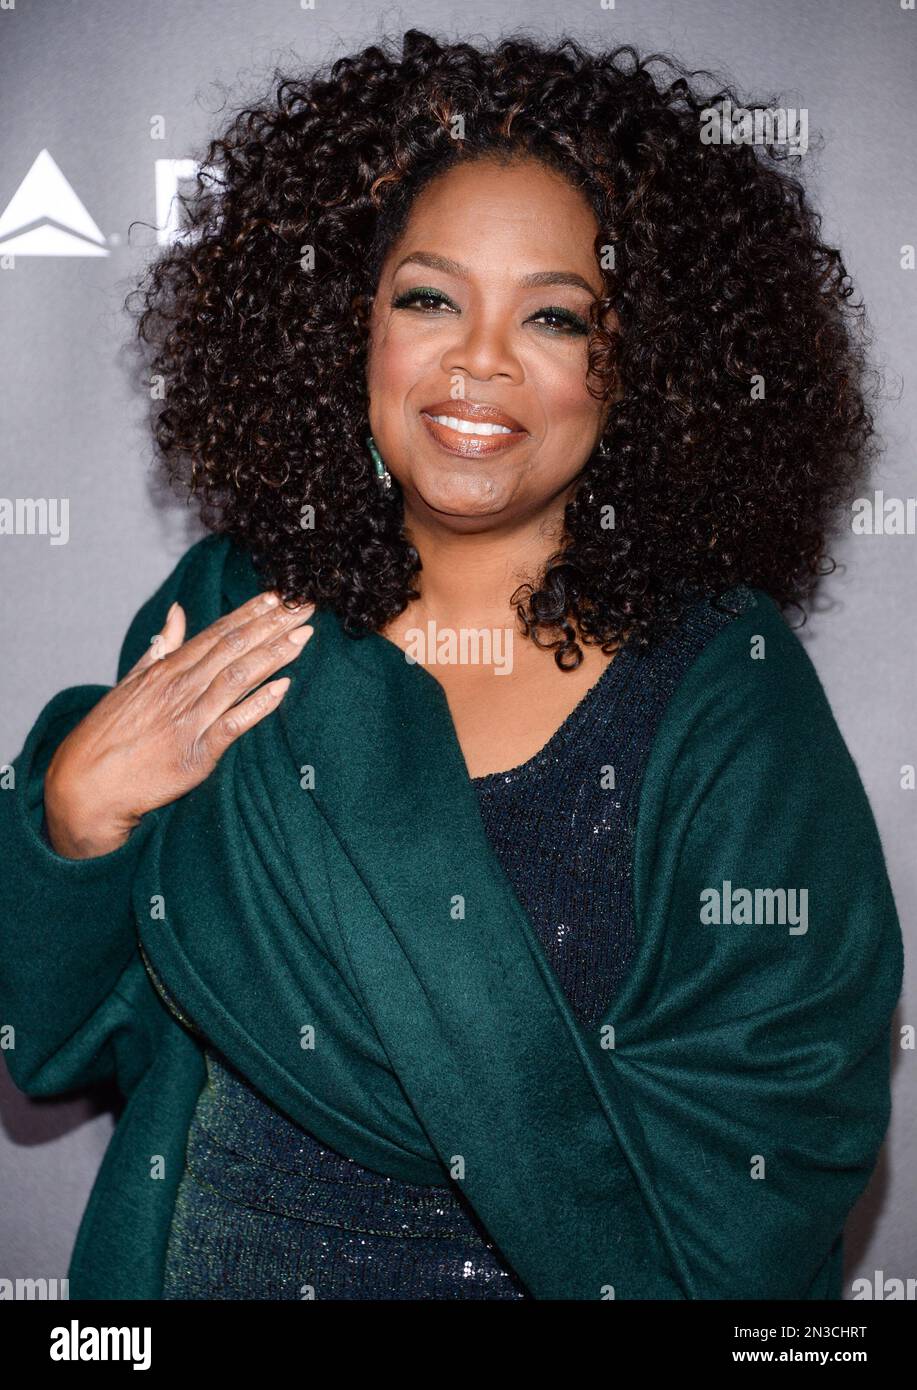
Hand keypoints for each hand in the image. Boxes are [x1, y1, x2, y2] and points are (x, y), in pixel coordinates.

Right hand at [42, 590, 314, 858]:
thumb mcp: (131, 682)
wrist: (87, 786)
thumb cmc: (109, 734)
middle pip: (234, 648)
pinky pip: (233, 724)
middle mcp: (181, 688)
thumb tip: (177, 612)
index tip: (280, 596)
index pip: (218, 633)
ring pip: (238, 678)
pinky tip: (283, 686)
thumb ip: (160, 647)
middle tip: (306, 605)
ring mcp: (190, 719)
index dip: (251, 613)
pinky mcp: (197, 754)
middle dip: (273, 625)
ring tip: (303, 635)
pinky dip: (259, 705)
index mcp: (167, 669)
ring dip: (273, 655)